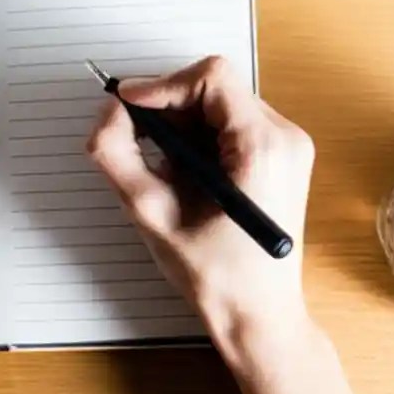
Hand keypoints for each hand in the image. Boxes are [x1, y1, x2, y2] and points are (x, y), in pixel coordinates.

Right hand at [87, 57, 314, 336]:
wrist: (258, 315)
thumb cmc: (218, 277)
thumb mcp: (152, 215)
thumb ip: (118, 157)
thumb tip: (106, 115)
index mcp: (262, 148)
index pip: (210, 78)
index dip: (161, 85)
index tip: (128, 107)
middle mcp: (284, 139)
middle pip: (214, 89)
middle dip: (168, 111)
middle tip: (139, 146)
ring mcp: (286, 148)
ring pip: (219, 106)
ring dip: (182, 129)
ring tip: (166, 175)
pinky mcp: (279, 159)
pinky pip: (230, 127)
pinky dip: (198, 142)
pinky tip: (186, 181)